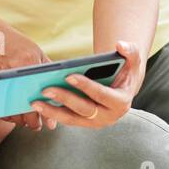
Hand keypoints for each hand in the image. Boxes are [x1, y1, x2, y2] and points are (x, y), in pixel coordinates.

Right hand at [0, 25, 49, 130]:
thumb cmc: (19, 46)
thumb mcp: (38, 54)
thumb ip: (50, 72)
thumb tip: (63, 94)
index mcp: (30, 63)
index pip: (41, 97)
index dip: (46, 114)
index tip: (49, 124)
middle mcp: (13, 73)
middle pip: (24, 110)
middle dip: (32, 122)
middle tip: (37, 125)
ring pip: (10, 112)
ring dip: (18, 120)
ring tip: (26, 120)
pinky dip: (6, 114)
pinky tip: (13, 114)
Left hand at [30, 39, 144, 129]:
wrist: (124, 86)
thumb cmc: (127, 71)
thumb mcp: (133, 59)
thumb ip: (130, 50)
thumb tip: (120, 45)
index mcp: (121, 103)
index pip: (102, 95)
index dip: (86, 86)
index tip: (68, 76)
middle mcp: (109, 117)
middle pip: (84, 109)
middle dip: (64, 99)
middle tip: (46, 89)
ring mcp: (96, 122)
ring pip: (72, 119)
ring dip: (53, 111)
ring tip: (34, 102)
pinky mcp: (85, 123)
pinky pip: (67, 120)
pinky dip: (53, 113)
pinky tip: (38, 105)